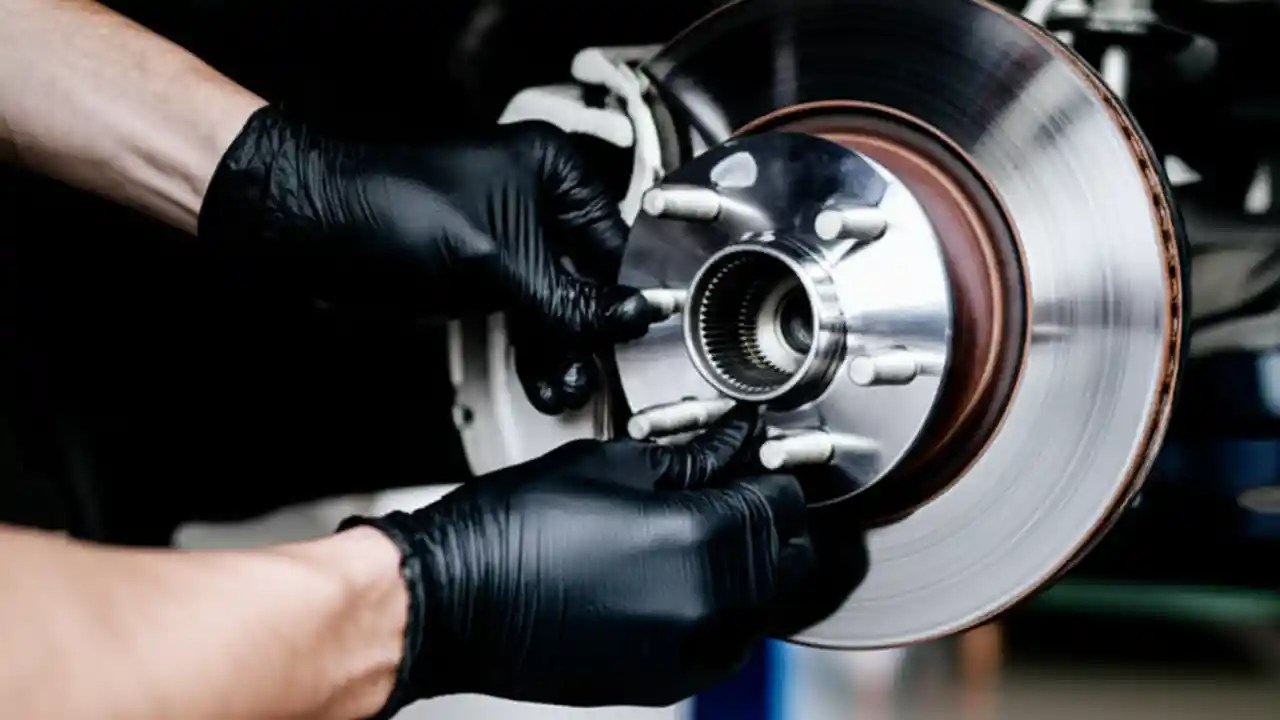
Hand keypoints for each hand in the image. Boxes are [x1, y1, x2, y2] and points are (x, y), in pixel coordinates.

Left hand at [197, 105, 664, 413]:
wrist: (310, 231)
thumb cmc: (389, 208)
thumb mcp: (498, 259)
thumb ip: (569, 298)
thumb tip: (629, 316)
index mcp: (554, 173)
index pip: (617, 242)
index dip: (627, 295)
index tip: (640, 339)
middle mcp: (539, 204)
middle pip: (593, 280)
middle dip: (593, 332)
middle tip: (597, 370)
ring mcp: (512, 246)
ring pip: (563, 308)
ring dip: (567, 351)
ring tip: (566, 384)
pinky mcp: (487, 280)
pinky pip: (531, 321)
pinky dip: (539, 351)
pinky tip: (546, 379)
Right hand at [338, 406, 822, 713]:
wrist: (455, 601)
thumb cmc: (516, 530)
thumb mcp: (613, 464)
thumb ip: (693, 456)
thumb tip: (734, 441)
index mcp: (704, 541)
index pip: (787, 501)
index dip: (772, 470)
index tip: (755, 457)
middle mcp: (712, 606)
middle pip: (790, 557)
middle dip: (770, 521)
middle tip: (733, 491)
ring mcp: (693, 651)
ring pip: (762, 603)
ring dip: (747, 567)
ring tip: (698, 533)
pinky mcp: (669, 680)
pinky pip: (723, 638)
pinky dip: (716, 607)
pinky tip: (673, 576)